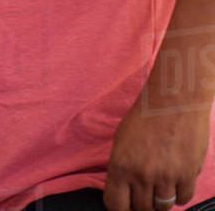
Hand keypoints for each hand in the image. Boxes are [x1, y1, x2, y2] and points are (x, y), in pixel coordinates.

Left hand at [104, 93, 209, 210]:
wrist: (174, 102)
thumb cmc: (145, 117)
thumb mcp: (121, 141)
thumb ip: (121, 167)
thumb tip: (124, 189)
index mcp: (120, 165)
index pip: (115, 204)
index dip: (121, 207)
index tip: (126, 204)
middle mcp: (142, 174)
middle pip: (141, 208)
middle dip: (142, 203)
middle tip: (145, 192)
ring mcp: (166, 176)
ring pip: (163, 206)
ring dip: (161, 199)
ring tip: (161, 185)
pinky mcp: (188, 174)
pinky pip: (183, 199)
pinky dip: (179, 194)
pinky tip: (176, 182)